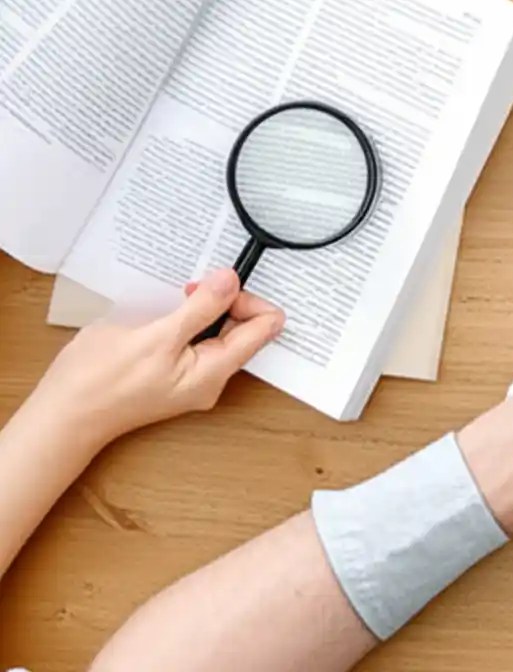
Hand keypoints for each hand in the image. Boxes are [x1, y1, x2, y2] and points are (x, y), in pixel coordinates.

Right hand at [19, 268, 284, 445]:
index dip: (249, 299)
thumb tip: (231, 282)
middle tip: (192, 288)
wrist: (65, 415)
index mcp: (215, 372)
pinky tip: (168, 311)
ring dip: (206, 309)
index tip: (220, 284)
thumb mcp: (157, 338)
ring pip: (220, 332)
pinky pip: (197, 339)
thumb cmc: (102, 382)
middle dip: (226, 302)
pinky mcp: (175, 371)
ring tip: (178, 297)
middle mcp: (211, 377)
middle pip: (245, 330)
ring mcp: (193, 376)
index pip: (263, 329)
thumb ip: (200, 309)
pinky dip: (190, 319)